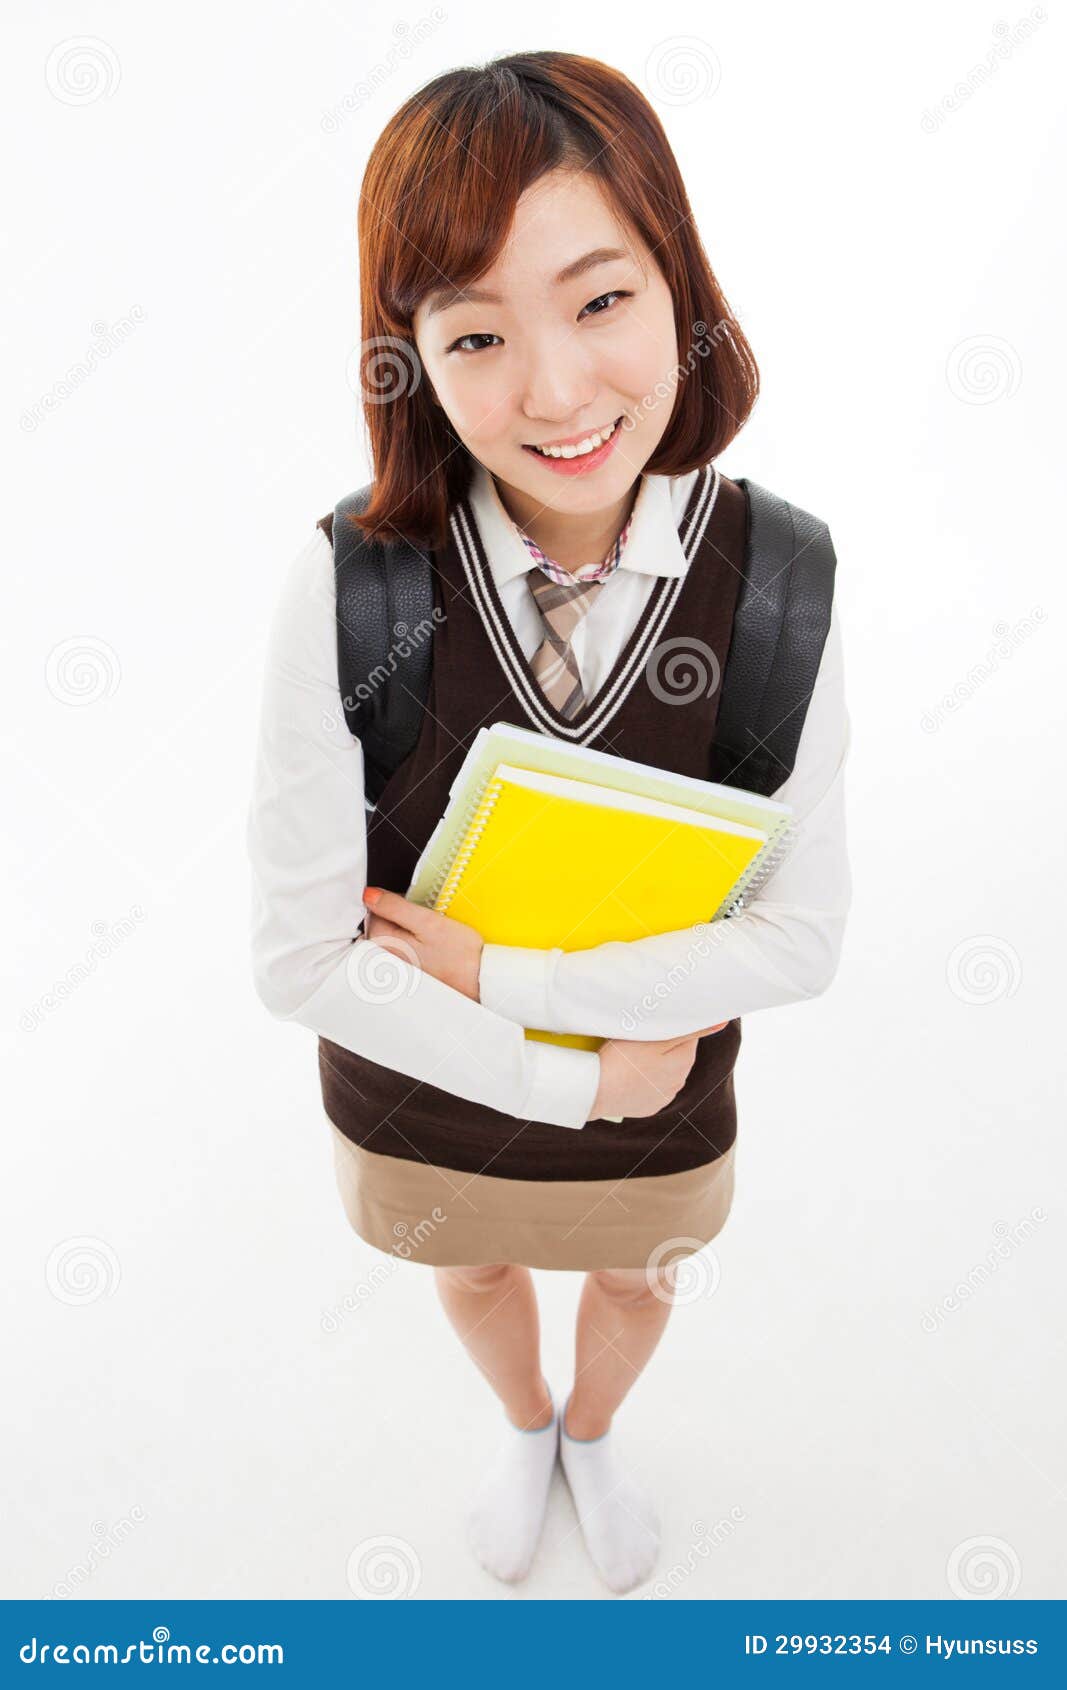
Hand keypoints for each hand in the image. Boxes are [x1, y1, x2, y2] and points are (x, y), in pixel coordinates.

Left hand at [361, 887, 484, 1002]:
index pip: (374, 909)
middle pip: (382, 922)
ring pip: (394, 934)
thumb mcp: (427, 921)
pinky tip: (432, 947)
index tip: (415, 906)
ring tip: (431, 936)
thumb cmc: (459, 955)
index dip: (395, 900)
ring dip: (409, 928)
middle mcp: (384, 958)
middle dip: (400, 915)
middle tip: (425, 921)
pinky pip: (404, 948)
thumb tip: (369, 894)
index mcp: (384, 942)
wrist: (480, 982)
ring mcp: (396, 967)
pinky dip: (415, 942)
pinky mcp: (408, 972)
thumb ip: (394, 907)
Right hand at [587, 1021, 729, 1121]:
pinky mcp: (648, 1106)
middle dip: (664, 1044)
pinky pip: (652, 1087)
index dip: (673, 1026)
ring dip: (655, 1062)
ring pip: (664, 1071)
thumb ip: (689, 1030)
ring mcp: (663, 1096)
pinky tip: (629, 1074)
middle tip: (640, 1036)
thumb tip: (722, 1022)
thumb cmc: (622, 1059)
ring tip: (632, 1057)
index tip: (656, 1022)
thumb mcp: (655, 1038)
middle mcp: (679, 1081)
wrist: (594, 1091)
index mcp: (684, 1060)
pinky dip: (644, 1079)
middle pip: (678, 1053)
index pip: (689, 1035)